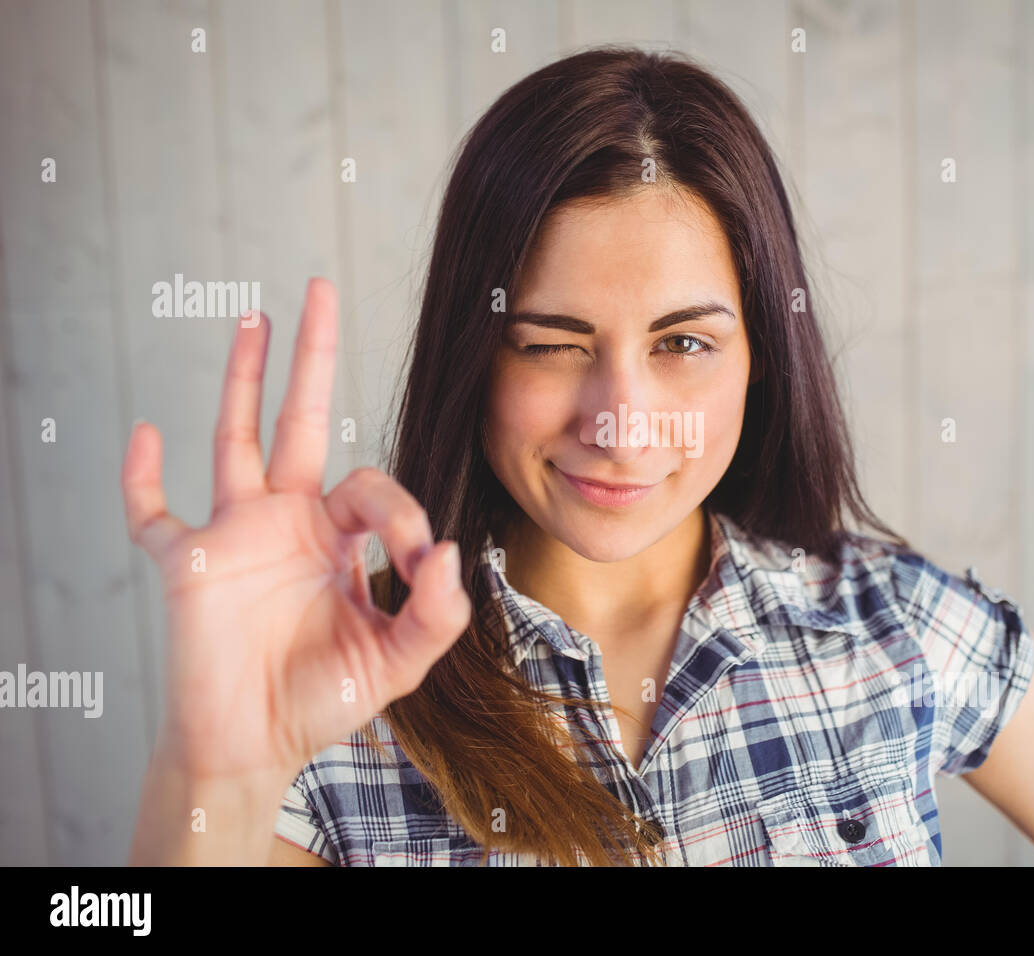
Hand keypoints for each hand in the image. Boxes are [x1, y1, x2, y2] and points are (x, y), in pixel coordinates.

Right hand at [121, 277, 468, 782]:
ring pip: (236, 439)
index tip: (417, 560)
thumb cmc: (325, 700)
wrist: (256, 746)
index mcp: (342, 536)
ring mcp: (235, 534)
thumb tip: (449, 551)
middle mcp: (290, 520)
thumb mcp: (399, 663)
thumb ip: (437, 614)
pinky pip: (153, 513)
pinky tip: (145, 432)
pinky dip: (141, 478)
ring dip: (241, 379)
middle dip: (312, 357)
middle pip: (302, 419)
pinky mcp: (186, 563)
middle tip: (320, 287)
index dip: (403, 513)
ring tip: (254, 317)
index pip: (375, 485)